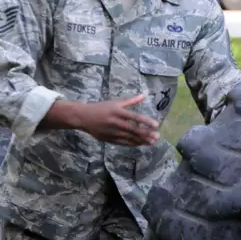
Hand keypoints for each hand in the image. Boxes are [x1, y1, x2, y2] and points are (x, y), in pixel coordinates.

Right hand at [43, 94, 159, 146]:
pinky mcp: (109, 139)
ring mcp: (112, 132)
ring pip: (129, 138)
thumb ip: (131, 101)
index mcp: (118, 111)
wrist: (83, 117)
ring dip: (141, 141)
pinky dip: (132, 144)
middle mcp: (115, 122)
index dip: (146, 122)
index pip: (135, 118)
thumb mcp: (115, 102)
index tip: (156, 125)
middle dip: (146, 134)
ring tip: (152, 142)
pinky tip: (140, 144)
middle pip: (134, 130)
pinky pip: (123, 143)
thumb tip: (144, 95)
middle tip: (157, 137)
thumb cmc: (101, 108)